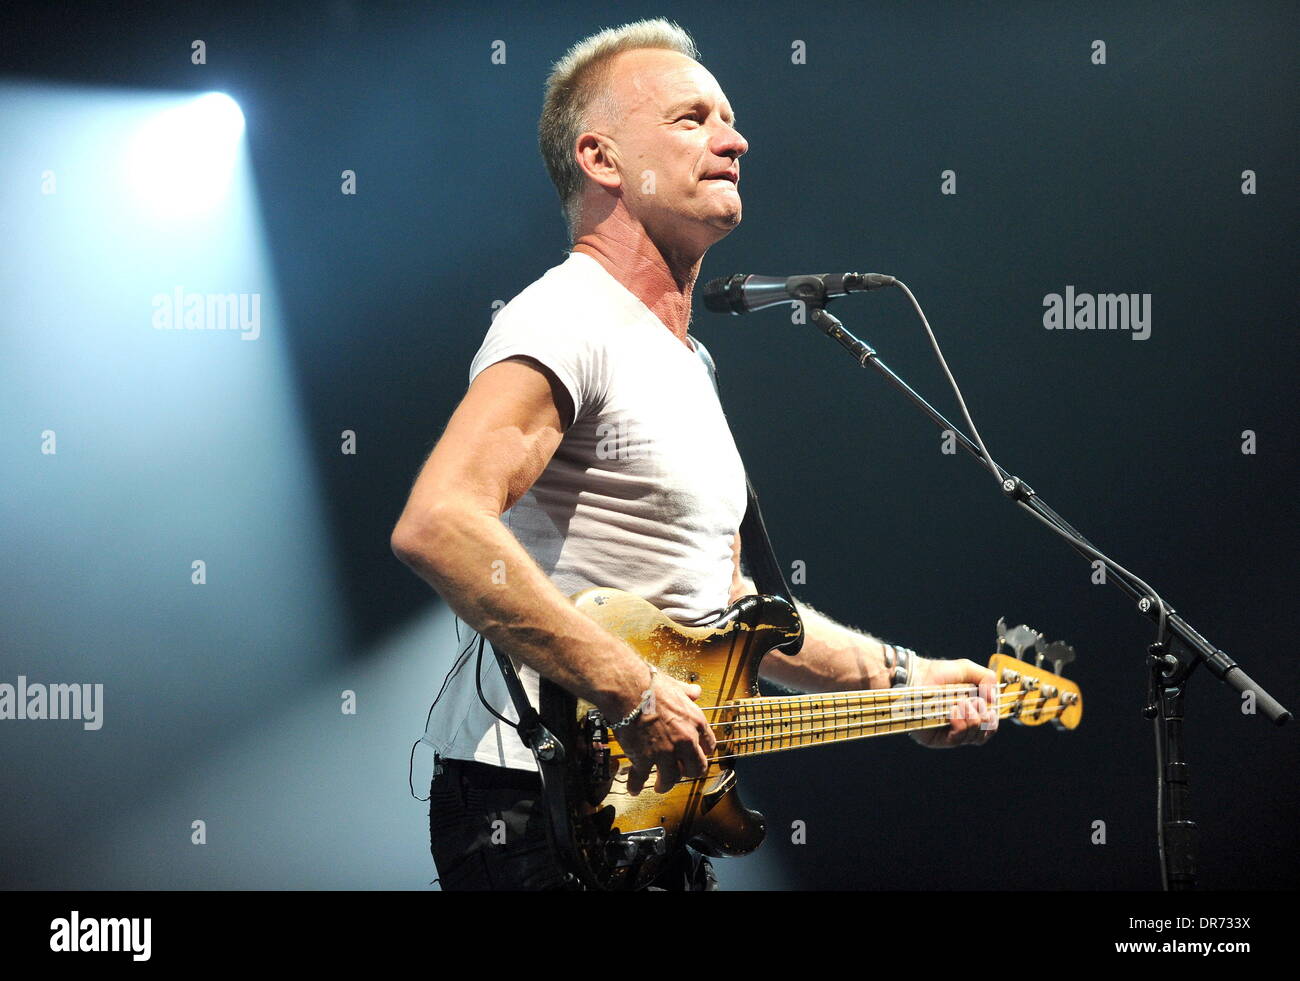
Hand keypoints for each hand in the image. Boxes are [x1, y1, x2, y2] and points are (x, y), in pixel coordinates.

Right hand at [606, 672, 717, 795]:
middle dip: (688, 772)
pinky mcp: (644, 758)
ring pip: (672, 778)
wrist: (628, 688)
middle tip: (681, 773)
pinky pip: (641, 777)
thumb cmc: (650, 684)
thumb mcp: (675, 685)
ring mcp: (665, 752)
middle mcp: (684, 740)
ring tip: (660, 786)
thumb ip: (687, 692)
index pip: (709, 745)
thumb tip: (695, 691)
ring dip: (665, 784)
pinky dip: (637, 785)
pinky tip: (634, 789)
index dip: (702, 753)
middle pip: (696, 767)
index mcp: (695, 722)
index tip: (697, 756)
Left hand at [907, 657, 998, 748]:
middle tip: (975, 702)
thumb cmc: (938, 673)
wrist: (915, 676)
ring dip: (972, 719)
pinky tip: (954, 711)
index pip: (989, 728)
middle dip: (984, 718)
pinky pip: (956, 739)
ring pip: (972, 737)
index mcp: (970, 713)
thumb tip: (993, 699)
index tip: (990, 708)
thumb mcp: (967, 669)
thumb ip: (986, 678)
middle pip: (983, 735)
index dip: (993, 721)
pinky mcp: (936, 739)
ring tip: (962, 703)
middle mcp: (961, 726)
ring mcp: (949, 733)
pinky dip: (960, 724)